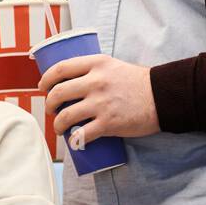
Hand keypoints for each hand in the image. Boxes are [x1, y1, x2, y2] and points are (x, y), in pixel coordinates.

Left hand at [36, 54, 159, 143]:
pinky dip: (74, 140)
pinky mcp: (109, 123)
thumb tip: (72, 81)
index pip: (60, 68)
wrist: (162, 97)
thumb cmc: (137, 82)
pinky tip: (73, 141)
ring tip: (59, 128)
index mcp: (96, 64)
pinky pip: (82, 134)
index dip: (46, 79)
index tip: (43, 87)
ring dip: (57, 125)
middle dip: (49, 104)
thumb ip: (94, 71)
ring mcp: (101, 103)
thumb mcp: (113, 66)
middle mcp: (96, 82)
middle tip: (51, 110)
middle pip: (58, 93)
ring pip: (65, 116)